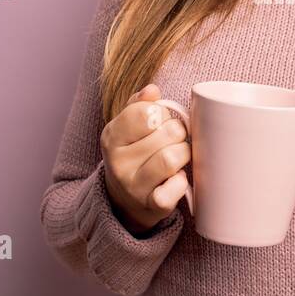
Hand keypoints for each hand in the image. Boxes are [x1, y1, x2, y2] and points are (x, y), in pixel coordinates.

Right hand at [100, 84, 190, 235]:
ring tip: (177, 158)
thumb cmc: (134, 156)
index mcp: (111, 136)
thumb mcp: (128, 128)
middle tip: (172, 142)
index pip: (147, 111)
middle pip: (167, 132)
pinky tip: (175, 180)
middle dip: (178, 134)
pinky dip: (181, 183)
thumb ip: (139, 105)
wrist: (124, 202)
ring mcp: (133, 186)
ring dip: (183, 155)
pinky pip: (175, 188)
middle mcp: (117, 161)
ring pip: (172, 158)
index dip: (162, 114)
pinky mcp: (152, 205)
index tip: (160, 123)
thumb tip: (152, 89)